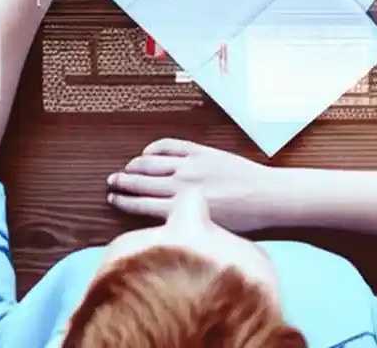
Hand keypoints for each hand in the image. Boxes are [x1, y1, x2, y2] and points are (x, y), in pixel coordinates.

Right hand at [106, 138, 281, 232]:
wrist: (266, 197)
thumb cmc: (241, 220)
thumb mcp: (207, 230)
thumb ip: (182, 223)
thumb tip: (161, 220)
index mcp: (181, 209)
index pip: (142, 205)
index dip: (123, 202)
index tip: (111, 200)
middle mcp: (180, 186)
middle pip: (141, 183)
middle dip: (122, 183)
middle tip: (110, 183)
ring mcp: (190, 166)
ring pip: (151, 163)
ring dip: (133, 166)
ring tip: (123, 169)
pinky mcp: (200, 152)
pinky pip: (170, 146)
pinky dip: (154, 148)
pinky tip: (146, 151)